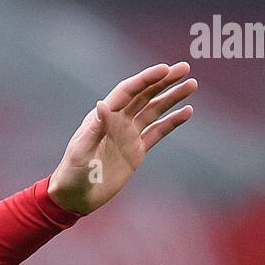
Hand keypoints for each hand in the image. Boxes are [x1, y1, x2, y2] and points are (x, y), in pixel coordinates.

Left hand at [47, 62, 196, 215]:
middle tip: (184, 68)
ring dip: (172, 97)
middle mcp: (117, 121)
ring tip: (192, 84)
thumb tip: (103, 104)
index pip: (127, 92)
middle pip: (143, 95)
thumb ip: (93, 130)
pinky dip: (172, 122)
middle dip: (163, 81)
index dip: (145, 79)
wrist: (75, 196)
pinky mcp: (136, 151)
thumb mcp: (80, 152)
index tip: (165, 69)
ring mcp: (128, 135)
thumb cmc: (72, 173)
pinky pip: (158, 132)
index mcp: (102, 117)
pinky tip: (187, 111)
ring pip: (154, 110)